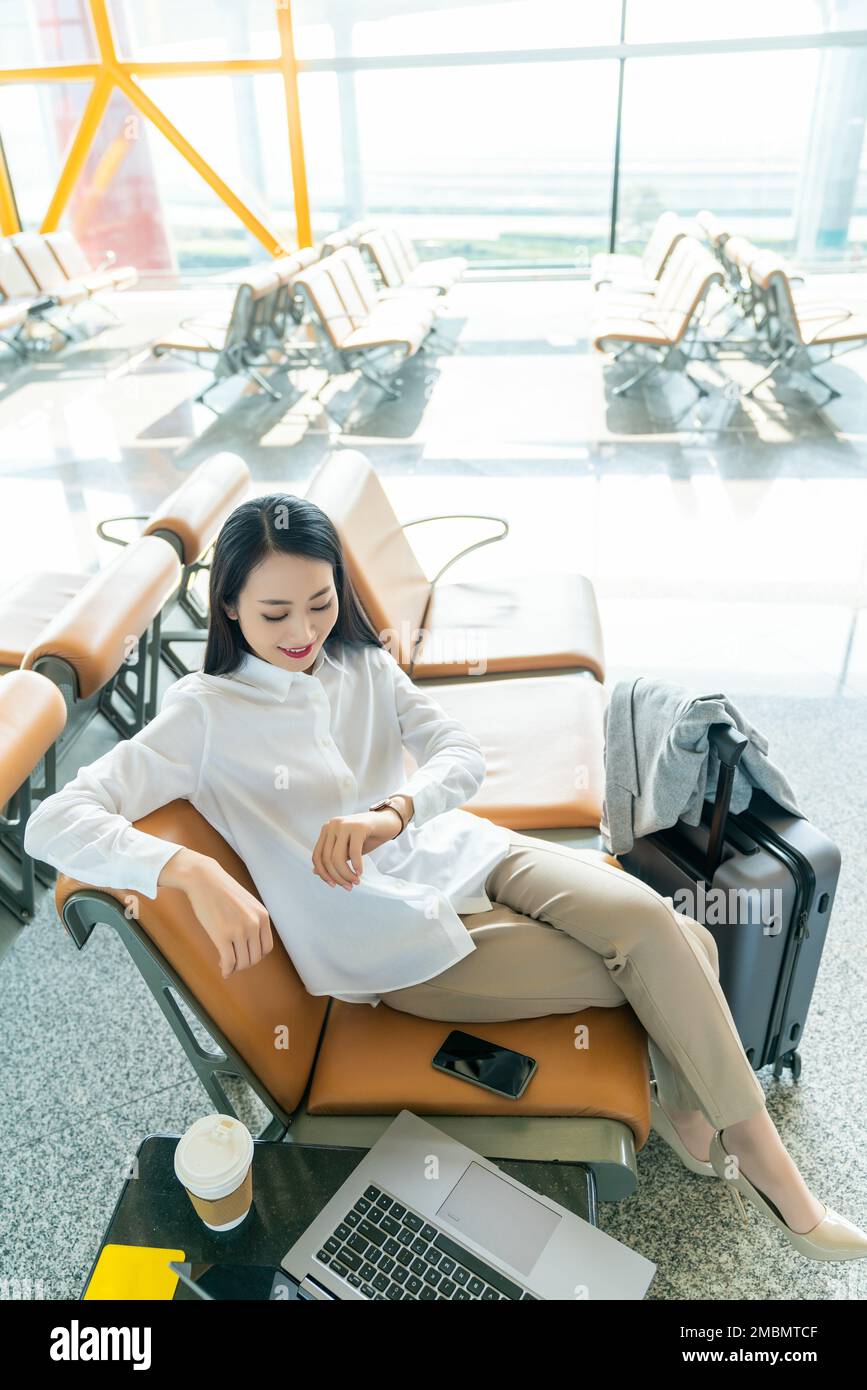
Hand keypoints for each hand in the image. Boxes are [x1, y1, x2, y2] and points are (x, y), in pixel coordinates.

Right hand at [160, 847, 273, 977]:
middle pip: (255, 957)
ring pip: (242, 962)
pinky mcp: (222, 936)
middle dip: (244, 963)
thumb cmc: (222, 890)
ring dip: (235, 967)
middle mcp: (254, 924)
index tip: (245, 955)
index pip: (266, 948)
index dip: (255, 955)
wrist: (204, 879)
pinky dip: (227, 970)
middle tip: (234, 961)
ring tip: (226, 962)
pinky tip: (223, 970)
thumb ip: (253, 920)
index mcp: (262, 916)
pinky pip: (229, 962)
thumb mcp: (247, 903)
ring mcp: (239, 930)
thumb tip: (250, 944)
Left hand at [311, 808, 403, 889]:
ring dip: (346, 874)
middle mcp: (332, 825)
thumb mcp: (347, 849)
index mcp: (327, 830)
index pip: (317, 856)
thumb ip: (333, 858)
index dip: (324, 874)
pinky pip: (353, 852)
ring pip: (338, 857)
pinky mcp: (358, 827)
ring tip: (356, 881)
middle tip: (349, 886)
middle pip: (327, 859)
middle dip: (338, 877)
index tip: (334, 885)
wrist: (388, 821)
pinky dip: (357, 866)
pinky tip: (360, 872)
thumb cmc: (367, 836)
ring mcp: (344, 825)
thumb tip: (315, 872)